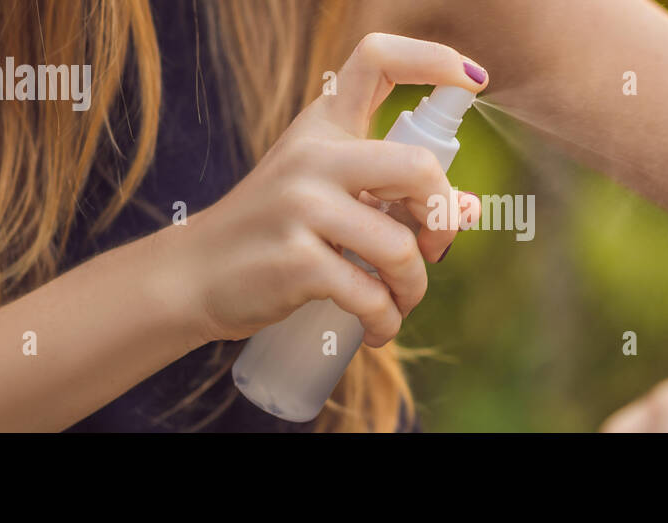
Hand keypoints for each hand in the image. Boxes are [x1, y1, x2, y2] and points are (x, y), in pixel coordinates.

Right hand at [165, 33, 485, 345]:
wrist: (194, 275)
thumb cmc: (274, 232)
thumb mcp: (326, 193)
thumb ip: (390, 194)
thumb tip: (471, 208)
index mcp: (323, 127)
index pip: (378, 60)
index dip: (434, 60)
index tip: (473, 80)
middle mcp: (314, 156)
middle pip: (418, 166)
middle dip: (443, 218)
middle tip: (432, 248)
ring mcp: (302, 206)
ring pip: (400, 247)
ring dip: (414, 288)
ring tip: (399, 303)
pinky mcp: (297, 261)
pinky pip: (371, 295)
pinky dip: (385, 321)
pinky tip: (376, 328)